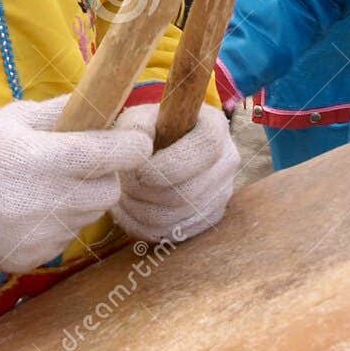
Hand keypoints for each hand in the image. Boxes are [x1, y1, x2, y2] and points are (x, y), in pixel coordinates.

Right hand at [0, 95, 150, 272]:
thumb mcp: (18, 116)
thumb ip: (68, 110)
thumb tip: (112, 103)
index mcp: (45, 158)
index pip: (117, 154)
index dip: (135, 143)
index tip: (134, 137)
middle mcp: (48, 201)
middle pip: (110, 191)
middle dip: (104, 175)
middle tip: (79, 164)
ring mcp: (41, 236)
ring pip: (89, 217)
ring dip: (80, 201)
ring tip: (46, 188)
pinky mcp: (31, 259)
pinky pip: (66, 240)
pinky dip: (58, 225)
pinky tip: (30, 211)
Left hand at [112, 104, 239, 242]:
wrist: (161, 149)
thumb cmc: (149, 131)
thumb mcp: (139, 117)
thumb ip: (136, 126)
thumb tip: (142, 149)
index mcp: (215, 127)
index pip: (205, 148)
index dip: (170, 166)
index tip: (140, 172)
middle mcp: (227, 160)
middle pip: (188, 192)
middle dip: (145, 193)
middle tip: (123, 185)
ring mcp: (222, 191)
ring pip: (177, 217)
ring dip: (140, 211)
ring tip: (122, 196)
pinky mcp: (211, 216)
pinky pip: (176, 233)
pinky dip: (145, 227)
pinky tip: (130, 210)